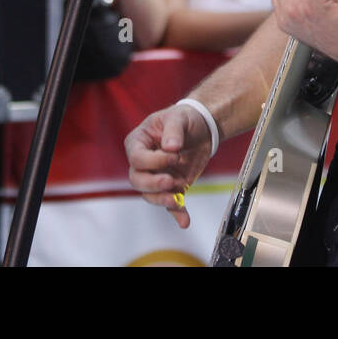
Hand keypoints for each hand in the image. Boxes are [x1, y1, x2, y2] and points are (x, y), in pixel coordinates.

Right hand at [125, 104, 214, 228]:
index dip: (153, 161)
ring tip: (178, 198)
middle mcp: (143, 162)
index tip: (174, 155)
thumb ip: (173, 131)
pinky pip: (170, 204)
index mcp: (138, 142)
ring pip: (150, 195)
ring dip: (163, 199)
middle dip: (154, 184)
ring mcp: (156, 176)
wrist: (201, 128)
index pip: (136, 158)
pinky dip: (177, 213)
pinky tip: (184, 220)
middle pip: (137, 180)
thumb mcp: (178, 118)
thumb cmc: (183, 119)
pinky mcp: (171, 187)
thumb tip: (170, 147)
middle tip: (171, 181)